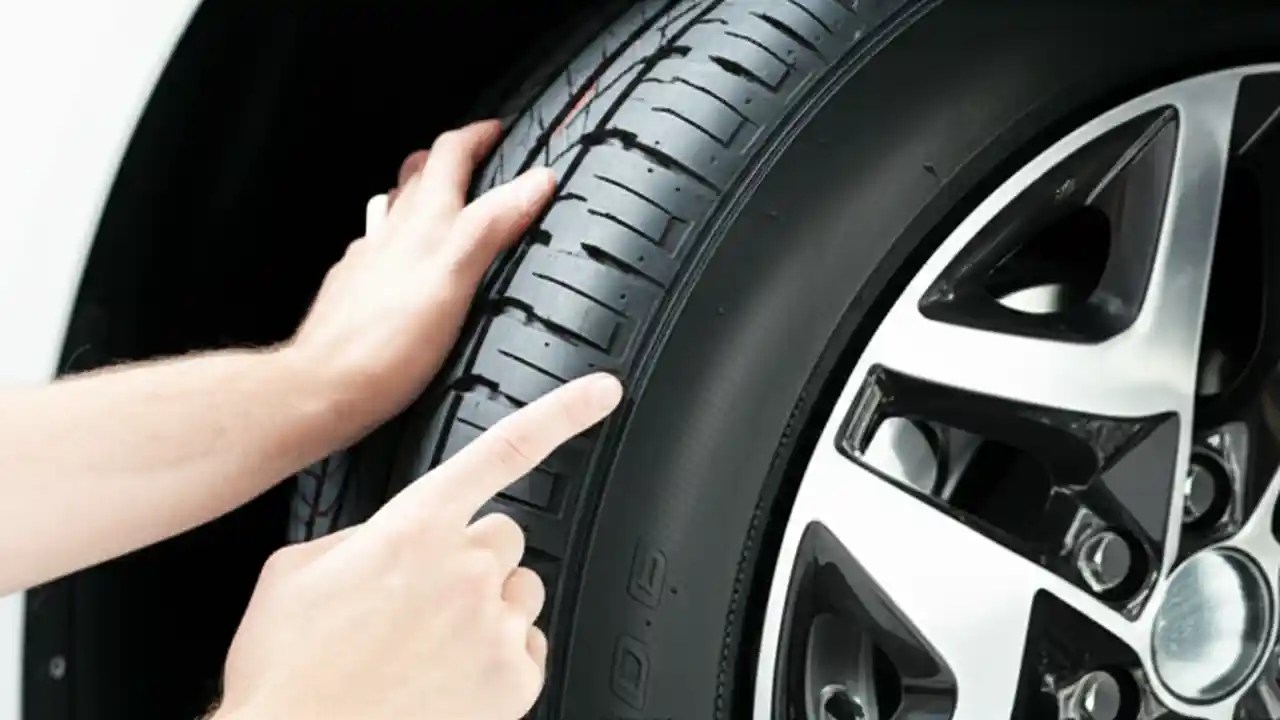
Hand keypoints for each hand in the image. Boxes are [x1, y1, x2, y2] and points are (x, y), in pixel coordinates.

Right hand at [214, 373, 623, 719]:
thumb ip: (357, 536)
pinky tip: (449, 676)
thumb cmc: (290, 674)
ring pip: (521, 591)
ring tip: (431, 645)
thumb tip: (384, 537)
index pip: (503, 450)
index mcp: (414, 528)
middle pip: (506, 535)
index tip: (602, 392)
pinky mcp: (514, 680)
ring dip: (488, 606)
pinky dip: (498, 658)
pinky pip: (529, 647)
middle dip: (474, 555)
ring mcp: (495, 625)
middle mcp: (465, 570)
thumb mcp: (293, 573)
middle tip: (427, 597)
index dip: (563, 413)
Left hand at [285, 119, 555, 433]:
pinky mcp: (353, 289)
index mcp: (423, 221)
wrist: (326, 386)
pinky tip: (398, 260)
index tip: (500, 130)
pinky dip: (394, 240)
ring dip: (417, 193)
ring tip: (436, 198)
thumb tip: (535, 181)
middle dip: (449, 157)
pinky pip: (375, 248)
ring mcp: (368, 258)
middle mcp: (391, 231)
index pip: (450, 154)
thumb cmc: (391, 342)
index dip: (477, 135)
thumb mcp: (457, 277)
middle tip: (474, 156)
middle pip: (418, 173)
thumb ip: (493, 224)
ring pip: (392, 207)